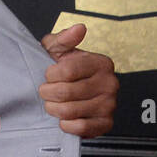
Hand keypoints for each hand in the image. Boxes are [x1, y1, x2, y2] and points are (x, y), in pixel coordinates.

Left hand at [37, 23, 117, 137]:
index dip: (51, 75)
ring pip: (70, 110)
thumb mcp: (58, 50)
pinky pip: (81, 128)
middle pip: (66, 92)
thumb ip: (64, 38)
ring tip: (53, 103)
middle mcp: (110, 83)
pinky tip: (64, 118)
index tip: (49, 75)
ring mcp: (110, 104)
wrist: (70, 91)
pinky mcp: (106, 123)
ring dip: (54, 109)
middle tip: (46, 92)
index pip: (68, 70)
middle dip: (48, 93)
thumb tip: (79, 28)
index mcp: (101, 63)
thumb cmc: (63, 70)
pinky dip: (66, 125)